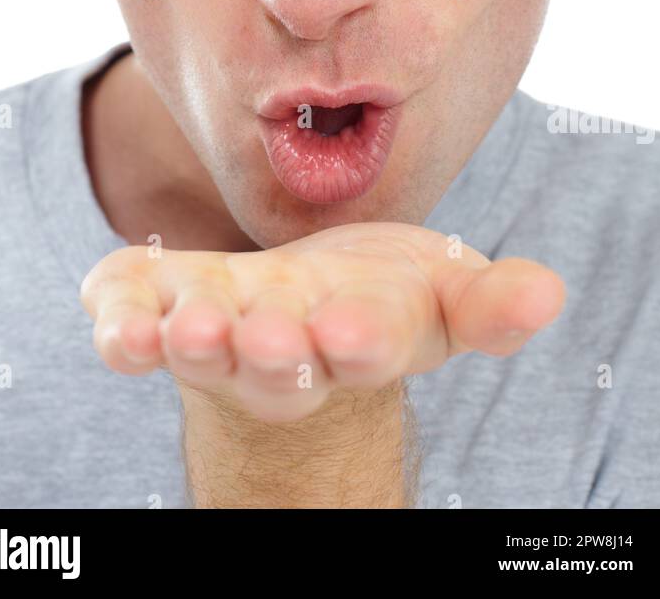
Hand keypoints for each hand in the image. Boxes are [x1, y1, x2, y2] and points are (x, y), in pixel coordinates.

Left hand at [79, 223, 565, 422]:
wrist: (297, 316)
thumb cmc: (375, 300)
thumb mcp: (440, 293)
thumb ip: (490, 303)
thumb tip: (548, 292)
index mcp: (357, 344)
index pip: (363, 352)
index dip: (357, 342)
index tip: (349, 329)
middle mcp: (280, 355)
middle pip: (273, 368)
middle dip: (268, 353)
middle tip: (264, 336)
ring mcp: (214, 337)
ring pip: (196, 351)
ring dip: (187, 340)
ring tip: (183, 326)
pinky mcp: (159, 312)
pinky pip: (129, 323)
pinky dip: (118, 318)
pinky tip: (110, 306)